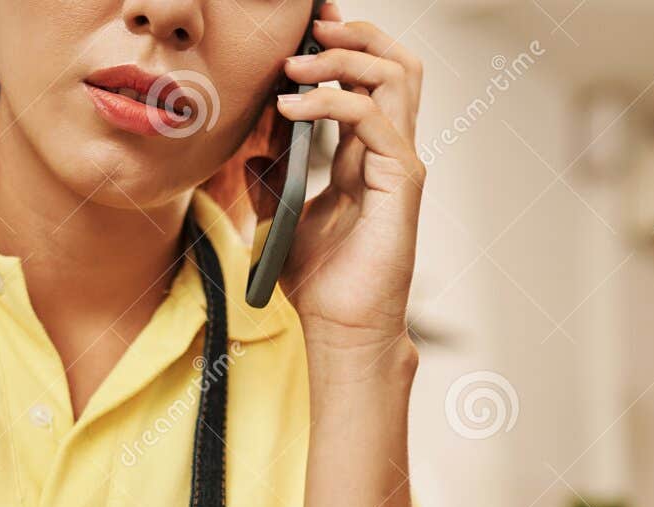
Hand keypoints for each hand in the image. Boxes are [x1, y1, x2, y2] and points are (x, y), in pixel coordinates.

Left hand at [267, 3, 424, 358]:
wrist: (341, 329)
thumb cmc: (322, 283)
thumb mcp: (283, 217)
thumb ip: (272, 179)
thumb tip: (251, 151)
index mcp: (369, 156)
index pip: (369, 79)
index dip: (342, 45)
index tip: (304, 29)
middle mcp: (391, 152)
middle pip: (396, 62)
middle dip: (354, 35)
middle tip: (309, 28)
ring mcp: (401, 164)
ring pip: (394, 76)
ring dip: (342, 58)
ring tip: (295, 67)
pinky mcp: (402, 182)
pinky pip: (371, 118)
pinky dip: (329, 103)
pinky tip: (290, 110)